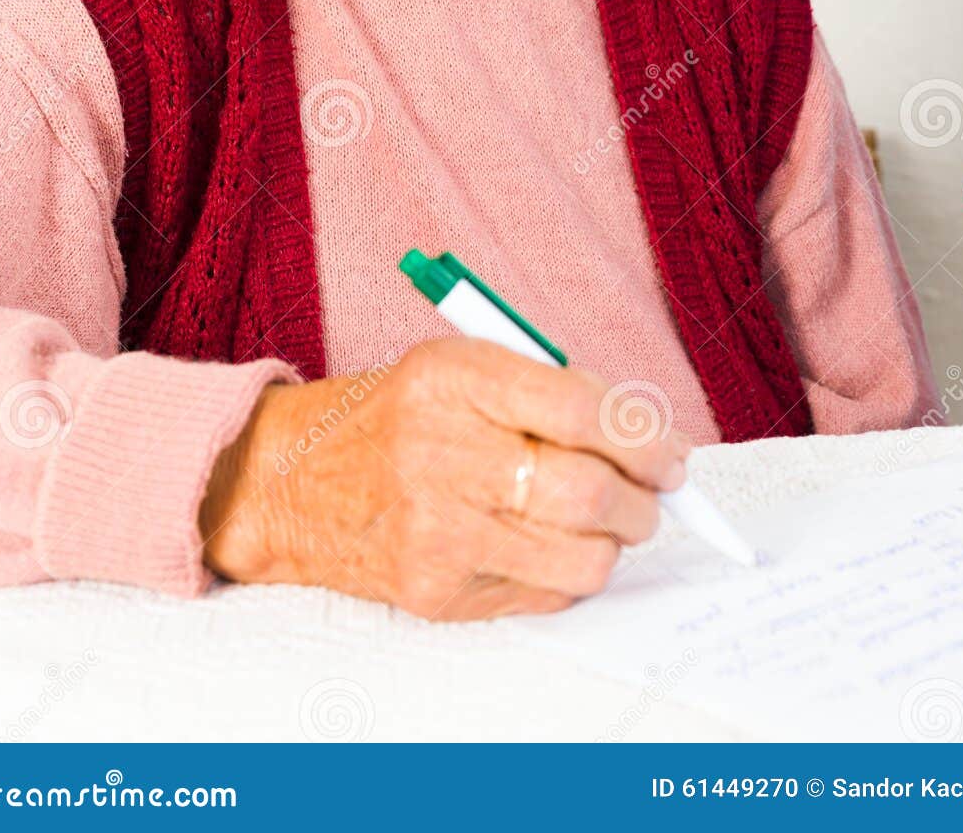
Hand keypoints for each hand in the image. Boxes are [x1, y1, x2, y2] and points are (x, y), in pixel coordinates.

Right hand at [199, 336, 689, 620]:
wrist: (294, 481)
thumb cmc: (396, 416)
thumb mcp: (460, 368)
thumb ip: (550, 390)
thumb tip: (648, 439)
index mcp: (452, 378)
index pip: (580, 410)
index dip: (643, 436)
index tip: (669, 452)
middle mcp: (440, 452)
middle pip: (587, 491)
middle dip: (643, 499)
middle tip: (654, 494)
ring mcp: (437, 531)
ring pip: (581, 556)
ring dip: (615, 541)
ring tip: (606, 521)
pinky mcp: (438, 591)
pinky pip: (546, 594)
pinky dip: (569, 571)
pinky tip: (550, 544)